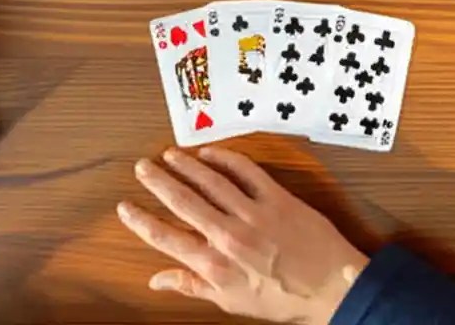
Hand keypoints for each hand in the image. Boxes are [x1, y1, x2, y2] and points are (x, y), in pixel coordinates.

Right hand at [118, 148, 367, 324]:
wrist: (331, 286)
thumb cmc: (282, 299)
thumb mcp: (231, 302)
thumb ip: (192, 286)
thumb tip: (156, 280)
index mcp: (214, 265)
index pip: (166, 238)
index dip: (141, 221)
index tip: (124, 206)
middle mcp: (228, 236)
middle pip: (183, 202)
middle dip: (158, 183)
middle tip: (141, 168)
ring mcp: (254, 214)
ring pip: (211, 182)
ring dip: (186, 166)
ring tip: (168, 155)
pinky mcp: (278, 198)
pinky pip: (247, 171)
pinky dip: (226, 159)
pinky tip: (209, 153)